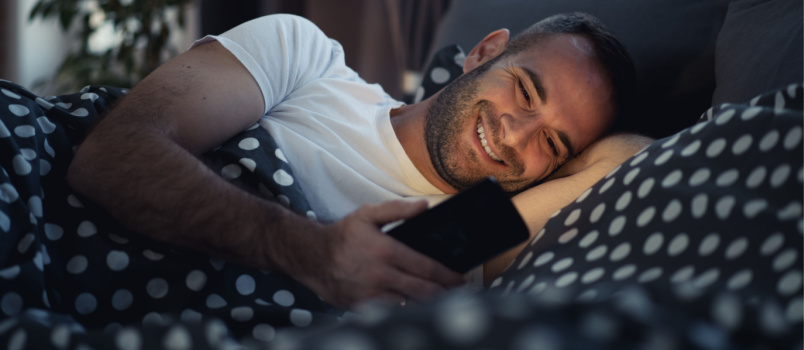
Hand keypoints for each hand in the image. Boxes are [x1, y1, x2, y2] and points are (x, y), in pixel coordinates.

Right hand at [301, 200, 464, 307]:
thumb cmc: (343, 235)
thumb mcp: (368, 214)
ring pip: (409, 306)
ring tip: (441, 299)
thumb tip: (425, 206)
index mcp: (385, 251)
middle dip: (445, 294)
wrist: (312, 257)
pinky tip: (415, 306)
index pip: (426, 267)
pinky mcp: (362, 308)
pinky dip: (405, 310)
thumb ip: (398, 209)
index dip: (448, 276)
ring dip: (427, 304)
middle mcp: (380, 276)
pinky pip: (391, 313)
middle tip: (458, 293)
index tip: (461, 279)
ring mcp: (370, 295)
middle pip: (423, 292)